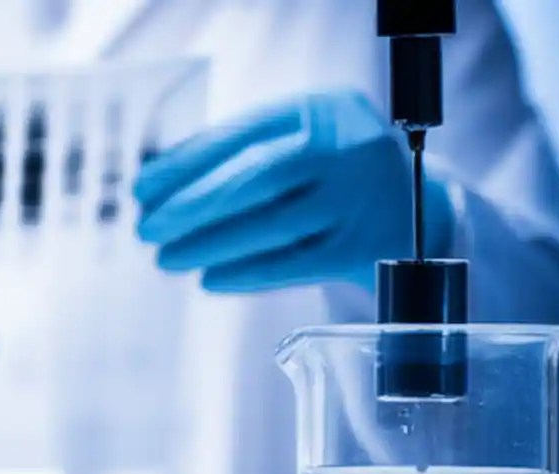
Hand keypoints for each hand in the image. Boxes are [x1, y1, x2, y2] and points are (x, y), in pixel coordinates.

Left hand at [134, 91, 452, 291]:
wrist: (416, 205)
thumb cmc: (331, 172)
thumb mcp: (299, 140)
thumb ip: (243, 152)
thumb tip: (160, 185)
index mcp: (320, 109)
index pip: (241, 135)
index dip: (185, 164)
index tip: (143, 188)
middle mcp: (345, 147)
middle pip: (255, 177)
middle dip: (192, 206)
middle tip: (148, 230)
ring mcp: (358, 198)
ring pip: (272, 224)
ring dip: (210, 245)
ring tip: (168, 259)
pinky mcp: (366, 245)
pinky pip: (296, 263)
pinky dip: (248, 273)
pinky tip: (211, 279)